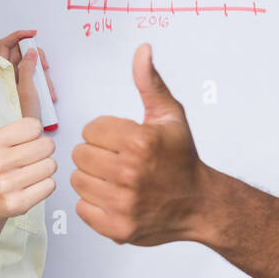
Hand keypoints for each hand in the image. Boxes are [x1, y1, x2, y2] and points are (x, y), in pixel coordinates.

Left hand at [0, 28, 57, 116]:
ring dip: (41, 74)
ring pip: (30, 66)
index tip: (33, 34)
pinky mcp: (23, 89)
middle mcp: (6, 75)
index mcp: (1, 72)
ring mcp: (15, 82)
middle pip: (21, 54)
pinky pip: (34, 78)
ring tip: (47, 89)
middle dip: (36, 57)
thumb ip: (28, 68)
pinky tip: (47, 95)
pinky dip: (42, 83)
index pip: (5, 44)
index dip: (18, 35)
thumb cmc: (20, 117)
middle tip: (44, 66)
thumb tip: (31, 52)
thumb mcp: (26, 90)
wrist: (21, 137)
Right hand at [0, 85, 56, 222]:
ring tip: (28, 171)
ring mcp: (6, 185)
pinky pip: (50, 185)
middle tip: (27, 157)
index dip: (32, 133)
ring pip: (51, 166)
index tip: (20, 141)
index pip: (35, 127)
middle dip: (41, 150)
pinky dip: (44, 185)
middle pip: (47, 146)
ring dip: (44, 168)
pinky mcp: (18, 203)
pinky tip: (29, 185)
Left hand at [70, 44, 206, 245]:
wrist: (200, 203)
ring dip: (92, 178)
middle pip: (80, 155)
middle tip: (117, 160)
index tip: (121, 141)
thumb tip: (142, 49)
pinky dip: (93, 204)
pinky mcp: (118, 228)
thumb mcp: (169, 115)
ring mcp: (124, 203)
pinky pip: (82, 208)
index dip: (103, 133)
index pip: (89, 130)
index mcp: (139, 142)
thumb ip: (150, 82)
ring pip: (77, 181)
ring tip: (115, 179)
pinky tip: (113, 197)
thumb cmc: (182, 158)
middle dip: (96, 155)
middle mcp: (130, 173)